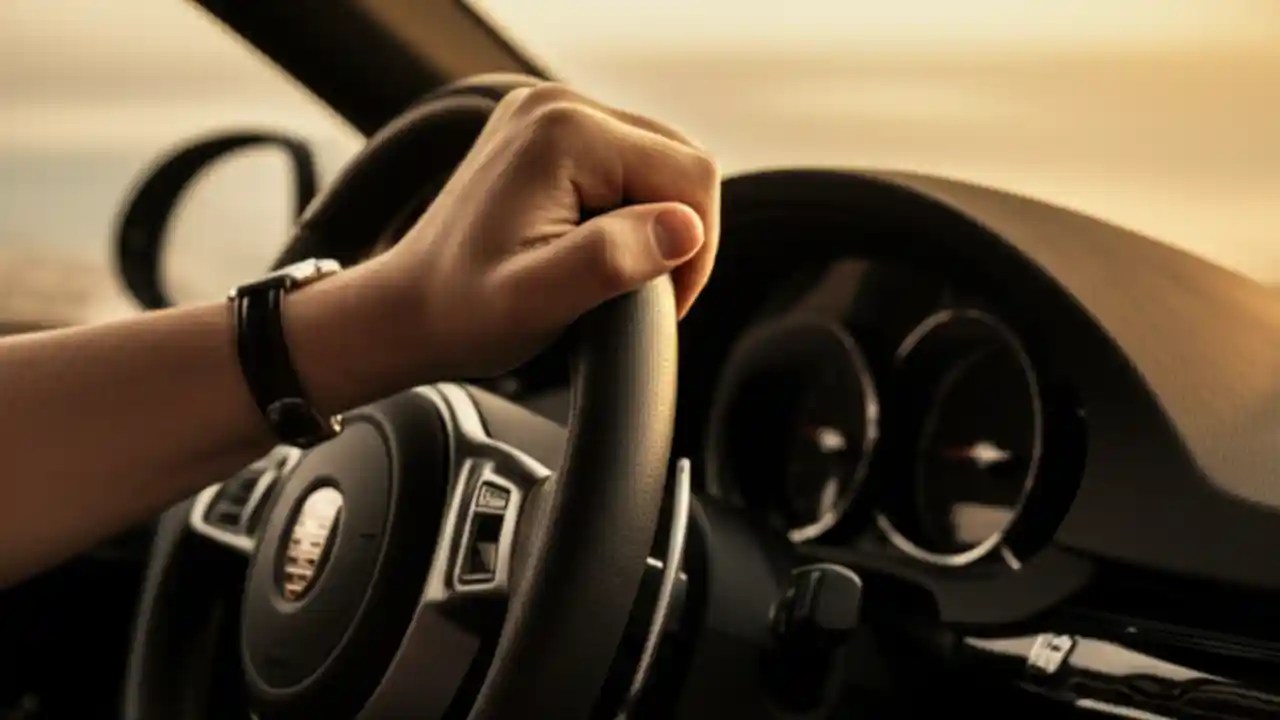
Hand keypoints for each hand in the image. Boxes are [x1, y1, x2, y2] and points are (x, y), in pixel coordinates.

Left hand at [366, 83, 719, 379]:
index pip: (692, 176)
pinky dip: (627, 210)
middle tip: (634, 290)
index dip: (695, 248)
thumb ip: (611, 259)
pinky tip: (593, 246)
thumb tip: (684, 228)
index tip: (662, 301)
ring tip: (609, 271)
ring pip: (658, 164)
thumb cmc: (464, 312)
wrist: (407, 309)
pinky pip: (626, 164)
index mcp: (567, 132)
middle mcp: (559, 104)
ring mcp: (551, 113)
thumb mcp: (538, 299)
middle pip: (680, 163)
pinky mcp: (548, 133)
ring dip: (652, 223)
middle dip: (674, 234)